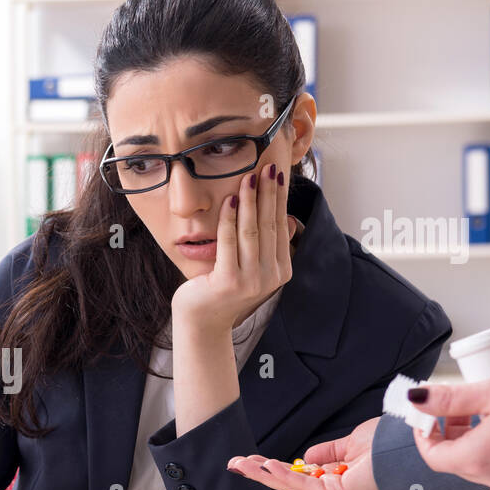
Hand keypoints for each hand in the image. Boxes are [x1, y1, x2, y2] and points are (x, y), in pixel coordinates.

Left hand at [170, 161, 297, 332]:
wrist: (201, 322)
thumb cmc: (223, 290)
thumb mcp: (251, 267)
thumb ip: (267, 245)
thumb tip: (288, 218)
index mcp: (281, 271)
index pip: (281, 226)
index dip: (279, 198)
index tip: (277, 173)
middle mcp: (270, 278)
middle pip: (269, 226)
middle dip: (267, 193)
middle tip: (267, 166)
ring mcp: (251, 282)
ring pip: (251, 232)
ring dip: (250, 201)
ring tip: (248, 177)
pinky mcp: (228, 282)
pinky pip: (229, 243)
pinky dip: (229, 219)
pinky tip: (229, 200)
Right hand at [226, 416, 381, 489]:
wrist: (408, 445)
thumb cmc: (387, 445)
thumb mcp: (349, 443)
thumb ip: (327, 452)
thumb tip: (305, 457)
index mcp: (337, 481)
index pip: (297, 476)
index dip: (273, 468)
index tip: (251, 460)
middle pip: (289, 484)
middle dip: (260, 473)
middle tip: (234, 464)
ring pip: (291, 486)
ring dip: (265, 474)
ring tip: (242, 465)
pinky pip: (303, 486)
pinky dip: (283, 476)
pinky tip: (266, 467)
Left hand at [409, 376, 489, 489]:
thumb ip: (449, 399)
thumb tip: (418, 398)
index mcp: (478, 460)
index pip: (432, 456)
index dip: (422, 434)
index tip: (422, 414)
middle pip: (451, 457)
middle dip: (443, 430)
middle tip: (445, 405)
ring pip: (472, 458)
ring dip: (464, 434)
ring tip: (471, 406)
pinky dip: (484, 441)